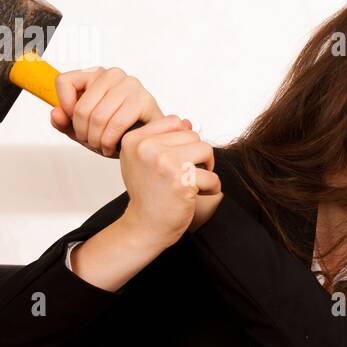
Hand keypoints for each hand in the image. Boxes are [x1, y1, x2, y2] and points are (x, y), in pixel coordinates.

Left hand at [51, 66, 166, 157]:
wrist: (145, 140)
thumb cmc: (116, 131)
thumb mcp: (83, 129)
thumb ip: (64, 122)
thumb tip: (56, 113)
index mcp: (95, 75)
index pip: (64, 80)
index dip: (64, 105)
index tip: (73, 120)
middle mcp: (112, 74)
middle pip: (81, 107)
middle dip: (83, 133)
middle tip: (91, 142)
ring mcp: (130, 85)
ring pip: (98, 117)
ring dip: (97, 140)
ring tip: (102, 146)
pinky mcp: (144, 99)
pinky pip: (116, 123)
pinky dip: (110, 141)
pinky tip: (113, 147)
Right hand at [117, 115, 221, 248]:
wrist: (145, 225)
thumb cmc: (148, 193)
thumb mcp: (145, 160)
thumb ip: (163, 138)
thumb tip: (188, 122)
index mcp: (135, 139)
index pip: (174, 122)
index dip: (181, 142)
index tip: (174, 161)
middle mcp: (146, 148)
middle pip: (193, 135)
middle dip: (196, 156)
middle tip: (186, 175)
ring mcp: (164, 163)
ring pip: (206, 149)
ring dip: (206, 169)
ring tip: (193, 182)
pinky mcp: (181, 180)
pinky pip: (212, 176)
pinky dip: (211, 188)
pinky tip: (195, 196)